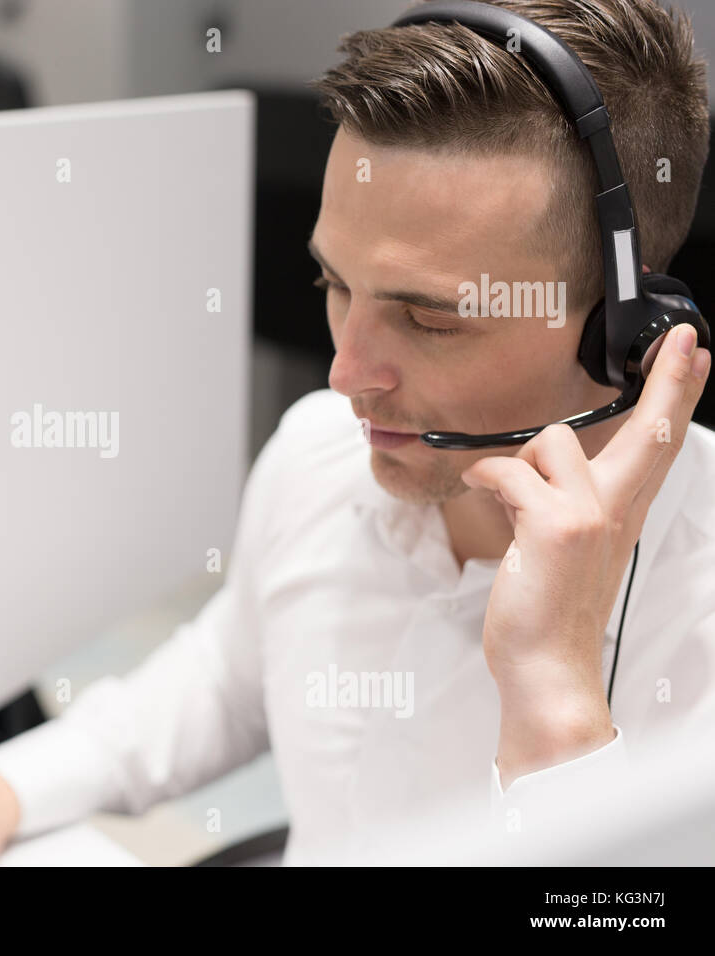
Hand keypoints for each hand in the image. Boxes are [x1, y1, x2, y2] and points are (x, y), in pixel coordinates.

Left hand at [461, 324, 710, 786]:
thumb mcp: (563, 550)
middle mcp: (615, 511)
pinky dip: (485, 475)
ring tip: (502, 490)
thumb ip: (557, 505)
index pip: (657, 446)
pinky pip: (510, 472)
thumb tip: (522, 470)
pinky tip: (477, 487)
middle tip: (680, 340)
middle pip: (650, 432)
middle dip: (668, 381)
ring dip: (518, 459)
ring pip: (554, 441)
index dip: (675, 396)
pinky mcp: (555, 526)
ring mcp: (589, 516)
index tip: (690, 354)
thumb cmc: (547, 613)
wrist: (548, 668)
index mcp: (620, 515)